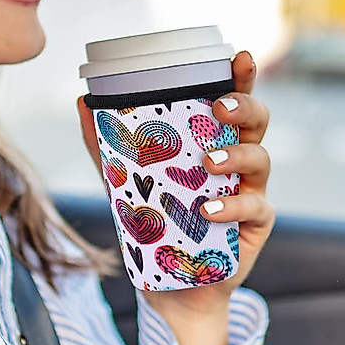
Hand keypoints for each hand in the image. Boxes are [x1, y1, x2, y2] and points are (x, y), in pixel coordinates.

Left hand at [76, 49, 275, 318]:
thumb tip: (82, 101)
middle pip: (257, 122)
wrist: (172, 286)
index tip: (238, 57)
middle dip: (245, 108)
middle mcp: (239, 161)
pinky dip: (233, 205)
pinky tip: (209, 210)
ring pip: (262, 160)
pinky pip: (257, 208)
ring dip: (238, 156)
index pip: (232, 102)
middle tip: (219, 108)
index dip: (241, 77)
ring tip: (209, 162)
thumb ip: (107, 145)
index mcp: (215, 141)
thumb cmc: (157, 226)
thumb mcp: (124, 182)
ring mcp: (251, 192)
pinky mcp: (256, 225)